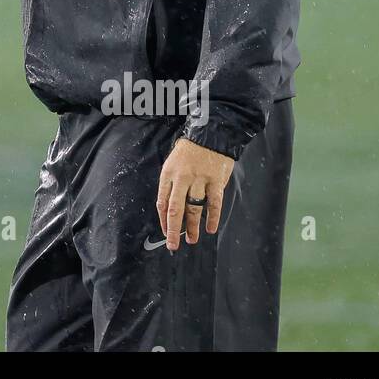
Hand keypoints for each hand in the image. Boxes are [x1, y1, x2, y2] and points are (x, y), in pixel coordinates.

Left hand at [156, 137, 234, 251]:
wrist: (210, 133)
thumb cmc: (189, 150)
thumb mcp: (173, 163)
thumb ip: (171, 184)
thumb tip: (170, 209)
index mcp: (168, 174)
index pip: (162, 202)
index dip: (163, 220)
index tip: (165, 232)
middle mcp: (182, 178)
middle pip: (175, 209)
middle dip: (173, 230)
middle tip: (173, 245)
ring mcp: (199, 180)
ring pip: (194, 209)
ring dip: (192, 227)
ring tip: (192, 239)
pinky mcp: (216, 181)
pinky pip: (214, 203)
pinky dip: (212, 218)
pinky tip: (210, 228)